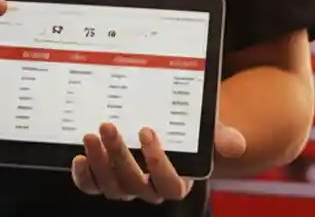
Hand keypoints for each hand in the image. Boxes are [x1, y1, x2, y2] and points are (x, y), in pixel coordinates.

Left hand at [71, 122, 246, 202]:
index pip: (169, 183)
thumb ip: (220, 136)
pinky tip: (79, 157)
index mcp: (176, 181)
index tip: (147, 132)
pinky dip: (83, 177)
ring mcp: (124, 186)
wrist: (165, 127)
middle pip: (134, 183)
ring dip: (99, 163)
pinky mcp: (103, 179)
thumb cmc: (187, 131)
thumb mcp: (205, 129)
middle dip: (120, 156)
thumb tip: (235, 144)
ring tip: (90, 136)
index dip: (158, 163)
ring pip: (111, 186)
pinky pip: (92, 186)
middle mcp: (149, 189)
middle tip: (108, 126)